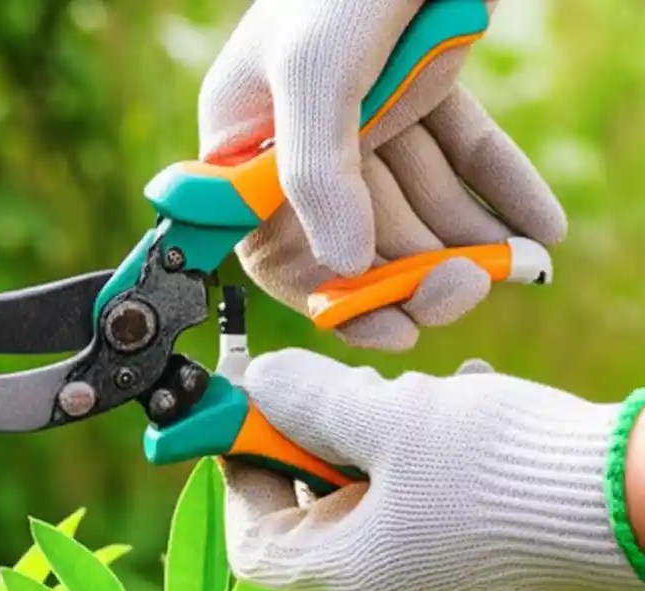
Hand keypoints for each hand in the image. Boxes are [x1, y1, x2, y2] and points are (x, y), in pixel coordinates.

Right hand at [199, 0, 566, 350]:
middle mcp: (303, 140)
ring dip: (468, 240)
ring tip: (517, 260)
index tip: (385, 323)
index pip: (272, 243)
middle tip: (468, 285)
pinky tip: (541, 229)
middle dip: (413, 267)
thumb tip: (343, 268)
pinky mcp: (427, 93)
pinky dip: (502, 192)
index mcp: (247, 140)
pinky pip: (464, 158)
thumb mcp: (316, 70)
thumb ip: (317, 171)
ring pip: (417, 204)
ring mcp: (368, 118)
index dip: (324, 292)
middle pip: (356, 234)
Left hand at [222, 349, 644, 590]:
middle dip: (328, 451)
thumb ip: (311, 401)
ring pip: (386, 524)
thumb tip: (259, 384)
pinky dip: (435, 480)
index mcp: (351, 587)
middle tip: (348, 395)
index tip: (256, 419)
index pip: (256, 541)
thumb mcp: (390, 416)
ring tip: (425, 400)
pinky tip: (468, 421)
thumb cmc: (502, 467)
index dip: (247, 473)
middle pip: (323, 529)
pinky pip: (438, 538)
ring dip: (388, 454)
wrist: (638, 503)